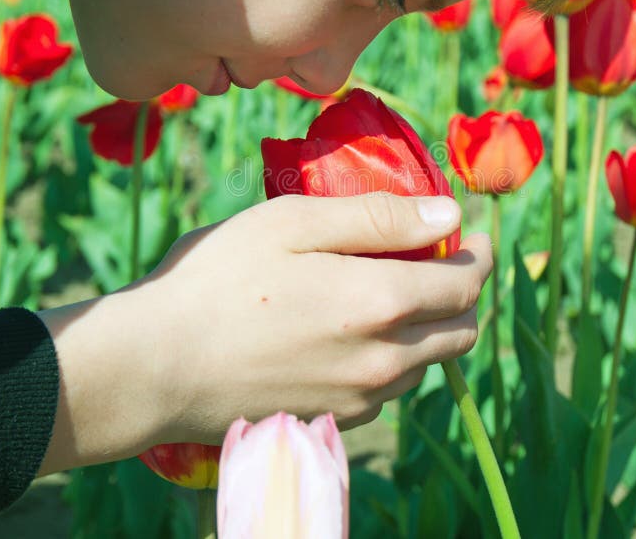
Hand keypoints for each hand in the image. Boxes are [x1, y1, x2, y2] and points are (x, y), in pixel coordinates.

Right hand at [153, 193, 491, 441]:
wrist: (157, 367)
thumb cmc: (219, 280)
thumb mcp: (294, 223)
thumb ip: (379, 219)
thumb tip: (448, 214)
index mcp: (380, 303)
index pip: (465, 285)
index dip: (479, 257)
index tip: (475, 237)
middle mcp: (383, 360)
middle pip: (459, 331)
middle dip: (464, 294)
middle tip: (442, 263)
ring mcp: (361, 398)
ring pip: (427, 363)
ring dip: (430, 327)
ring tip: (396, 293)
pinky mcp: (335, 421)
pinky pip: (390, 389)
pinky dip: (395, 358)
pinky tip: (358, 335)